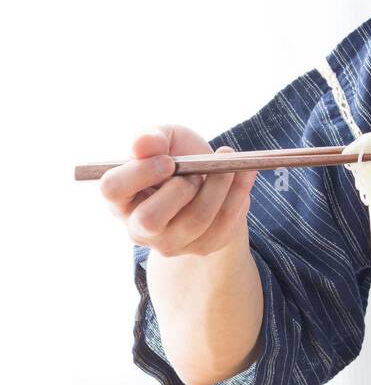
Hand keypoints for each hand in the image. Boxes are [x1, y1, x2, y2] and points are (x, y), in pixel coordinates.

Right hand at [99, 125, 256, 256]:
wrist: (207, 177)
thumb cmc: (176, 155)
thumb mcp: (164, 138)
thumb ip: (152, 137)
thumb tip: (142, 144)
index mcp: (121, 197)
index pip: (112, 190)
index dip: (140, 173)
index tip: (168, 160)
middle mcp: (139, 228)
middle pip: (150, 220)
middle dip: (178, 190)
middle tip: (194, 172)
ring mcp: (171, 243)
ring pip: (196, 220)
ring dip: (217, 185)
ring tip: (228, 163)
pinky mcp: (203, 247)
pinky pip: (225, 224)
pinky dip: (239, 193)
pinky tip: (244, 173)